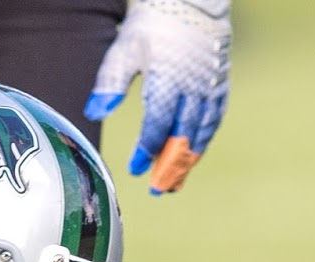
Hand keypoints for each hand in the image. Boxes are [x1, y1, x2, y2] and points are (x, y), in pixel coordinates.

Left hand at [84, 0, 230, 194]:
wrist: (190, 1)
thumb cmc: (152, 24)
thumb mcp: (125, 49)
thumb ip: (110, 82)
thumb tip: (94, 112)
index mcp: (166, 81)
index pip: (156, 125)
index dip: (146, 150)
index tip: (136, 168)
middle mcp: (191, 88)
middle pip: (181, 138)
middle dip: (169, 166)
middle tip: (159, 190)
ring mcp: (209, 87)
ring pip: (201, 132)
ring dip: (188, 160)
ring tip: (176, 181)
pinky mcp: (220, 84)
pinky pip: (214, 119)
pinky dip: (203, 140)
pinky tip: (193, 154)